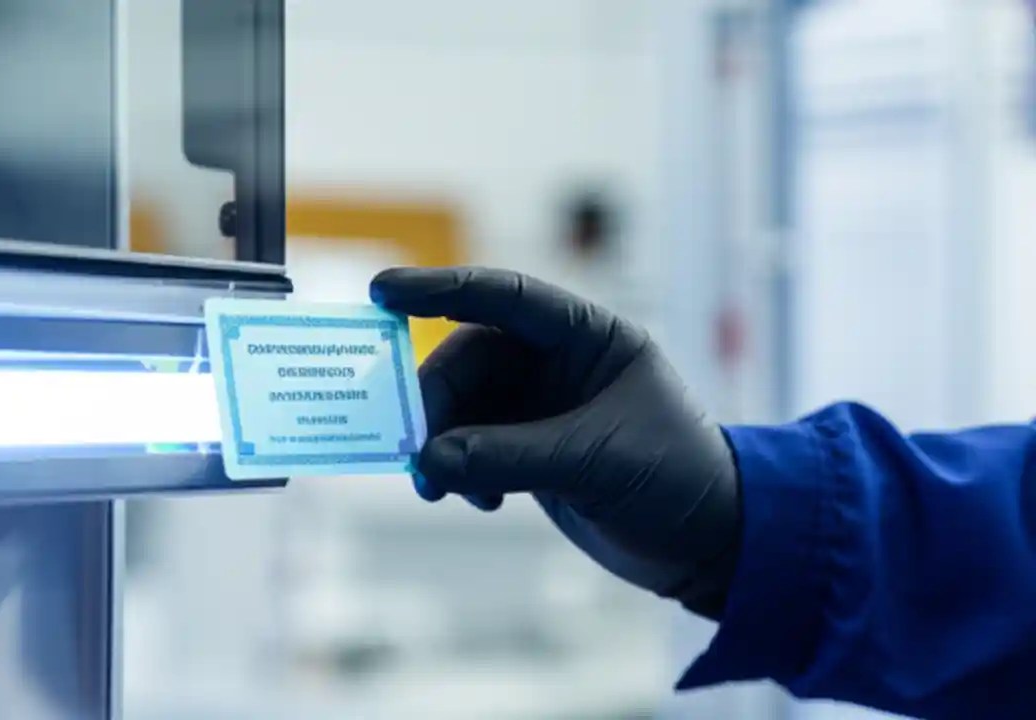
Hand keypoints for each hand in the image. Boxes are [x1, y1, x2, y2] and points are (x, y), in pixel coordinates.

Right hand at [370, 267, 741, 617]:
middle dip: (437, 403)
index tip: (382, 292)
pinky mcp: (528, 448)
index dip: (442, 290)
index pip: (507, 298)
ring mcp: (541, 404)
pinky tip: (480, 502)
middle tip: (416, 452)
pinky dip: (459, 471)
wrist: (708, 546)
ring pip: (463, 405)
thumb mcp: (596, 462)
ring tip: (439, 489)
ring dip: (442, 445)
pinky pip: (470, 446)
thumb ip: (510, 457)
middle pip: (470, 359)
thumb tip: (428, 460)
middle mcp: (560, 361)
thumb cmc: (677, 481)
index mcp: (590, 336)